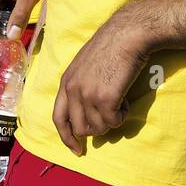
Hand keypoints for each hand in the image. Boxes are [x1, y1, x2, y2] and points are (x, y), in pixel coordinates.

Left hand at [52, 4, 149, 154]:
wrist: (127, 35)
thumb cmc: (111, 47)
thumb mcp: (84, 66)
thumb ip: (80, 86)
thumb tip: (86, 113)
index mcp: (66, 82)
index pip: (59, 118)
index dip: (66, 137)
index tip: (76, 150)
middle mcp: (73, 90)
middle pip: (80, 128)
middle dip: (97, 128)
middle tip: (110, 117)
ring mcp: (88, 95)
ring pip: (99, 127)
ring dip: (112, 120)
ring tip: (120, 102)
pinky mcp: (106, 98)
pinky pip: (114, 122)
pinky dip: (122, 116)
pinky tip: (126, 101)